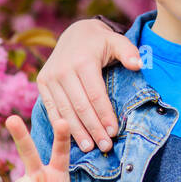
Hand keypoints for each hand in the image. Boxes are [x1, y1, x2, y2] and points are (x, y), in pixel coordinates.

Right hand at [37, 19, 141, 152]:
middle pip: (80, 106)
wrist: (75, 33)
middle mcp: (63, 69)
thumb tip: (138, 64)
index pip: (95, 94)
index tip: (114, 132)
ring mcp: (50, 77)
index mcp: (83, 60)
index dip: (105, 115)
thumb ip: (129, 52)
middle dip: (93, 128)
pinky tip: (71, 138)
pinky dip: (61, 125)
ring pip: (65, 111)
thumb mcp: (117, 41)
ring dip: (77, 132)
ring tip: (90, 147)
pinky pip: (52, 108)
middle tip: (105, 146)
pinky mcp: (42, 83)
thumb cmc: (101, 42)